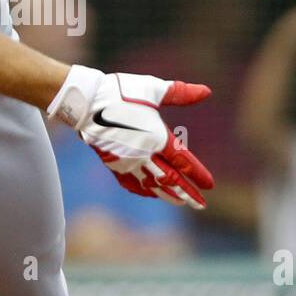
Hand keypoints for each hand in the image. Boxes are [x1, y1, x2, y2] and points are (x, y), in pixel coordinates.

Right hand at [47, 66, 213, 207]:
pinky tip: (150, 194)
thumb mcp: (153, 90)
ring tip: (181, 203)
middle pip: (170, 180)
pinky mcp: (113, 163)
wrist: (86, 102)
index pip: (183, 161)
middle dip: (187, 194)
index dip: (197, 174)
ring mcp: (127, 162)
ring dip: (168, 195)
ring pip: (151, 185)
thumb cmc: (120, 92)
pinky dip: (143, 191)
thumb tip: (206, 91)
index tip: (209, 186)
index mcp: (157, 137)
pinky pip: (131, 183)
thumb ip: (180, 93)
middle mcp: (144, 154)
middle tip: (201, 206)